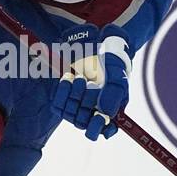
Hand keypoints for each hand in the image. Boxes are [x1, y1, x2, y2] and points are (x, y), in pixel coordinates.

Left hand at [51, 24, 130, 140]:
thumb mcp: (118, 77)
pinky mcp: (64, 98)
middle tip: (92, 83)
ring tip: (80, 78)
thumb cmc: (112, 63)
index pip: (104, 131)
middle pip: (84, 122)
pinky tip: (68, 77)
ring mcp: (77, 106)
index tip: (99, 117)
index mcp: (110, 110)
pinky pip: (58, 105)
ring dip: (74, 96)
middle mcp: (93, 111)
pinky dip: (62, 92)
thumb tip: (105, 114)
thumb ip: (114, 95)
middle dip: (87, 103)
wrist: (97, 44)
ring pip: (70, 115)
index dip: (98, 128)